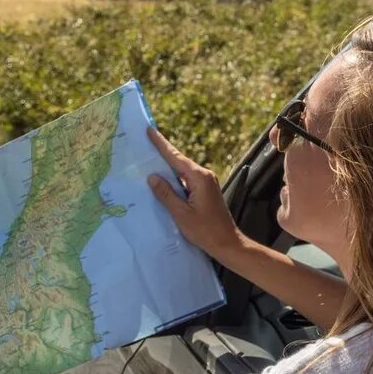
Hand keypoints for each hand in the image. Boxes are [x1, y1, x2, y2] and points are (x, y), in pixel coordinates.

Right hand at [147, 127, 242, 259]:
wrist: (227, 243)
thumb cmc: (205, 230)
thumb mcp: (181, 214)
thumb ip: (166, 194)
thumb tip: (152, 177)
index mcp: (199, 178)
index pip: (175, 157)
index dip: (161, 144)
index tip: (150, 130)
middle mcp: (204, 176)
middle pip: (179, 161)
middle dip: (162, 153)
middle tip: (145, 142)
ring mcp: (207, 183)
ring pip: (182, 171)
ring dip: (167, 167)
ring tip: (149, 161)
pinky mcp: (206, 191)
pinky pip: (186, 180)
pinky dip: (174, 179)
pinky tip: (163, 181)